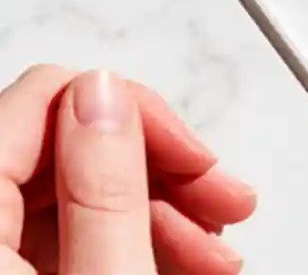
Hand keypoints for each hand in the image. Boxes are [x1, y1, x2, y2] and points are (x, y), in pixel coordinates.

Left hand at [0, 66, 256, 273]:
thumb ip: (104, 191)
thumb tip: (106, 92)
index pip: (43, 99)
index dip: (135, 114)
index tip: (198, 158)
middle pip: (65, 150)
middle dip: (160, 171)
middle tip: (221, 202)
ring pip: (75, 196)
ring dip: (161, 212)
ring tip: (215, 254)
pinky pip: (69, 240)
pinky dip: (132, 243)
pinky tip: (185, 264)